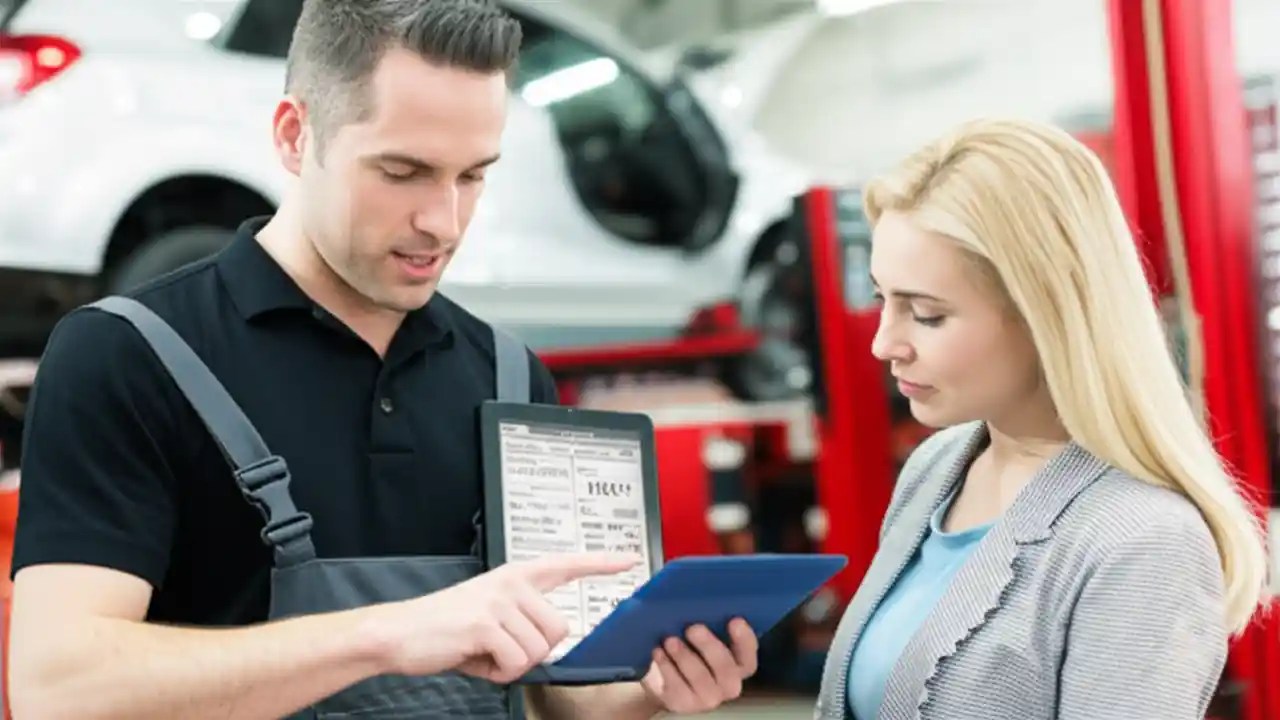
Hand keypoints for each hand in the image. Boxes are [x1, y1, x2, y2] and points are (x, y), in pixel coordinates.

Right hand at [367, 552, 639, 683]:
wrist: (397, 634)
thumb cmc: (444, 631)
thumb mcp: (489, 618)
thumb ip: (521, 623)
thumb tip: (545, 646)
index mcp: (514, 577)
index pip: (566, 564)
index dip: (600, 563)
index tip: (629, 560)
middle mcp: (511, 582)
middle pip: (559, 629)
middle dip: (533, 652)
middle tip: (498, 650)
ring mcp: (500, 600)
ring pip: (539, 649)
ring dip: (513, 664)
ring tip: (482, 653)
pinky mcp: (487, 622)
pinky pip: (517, 662)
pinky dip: (499, 673)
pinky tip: (476, 660)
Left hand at [639, 618, 757, 713]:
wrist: (661, 673)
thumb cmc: (688, 645)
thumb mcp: (699, 631)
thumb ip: (708, 619)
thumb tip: (701, 596)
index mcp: (738, 663)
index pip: (749, 654)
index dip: (745, 639)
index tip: (735, 620)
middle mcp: (728, 683)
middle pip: (726, 669)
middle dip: (709, 646)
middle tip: (693, 628)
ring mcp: (707, 697)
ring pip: (700, 679)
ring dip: (685, 657)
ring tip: (670, 639)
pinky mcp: (684, 704)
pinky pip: (678, 687)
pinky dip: (667, 667)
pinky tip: (659, 652)